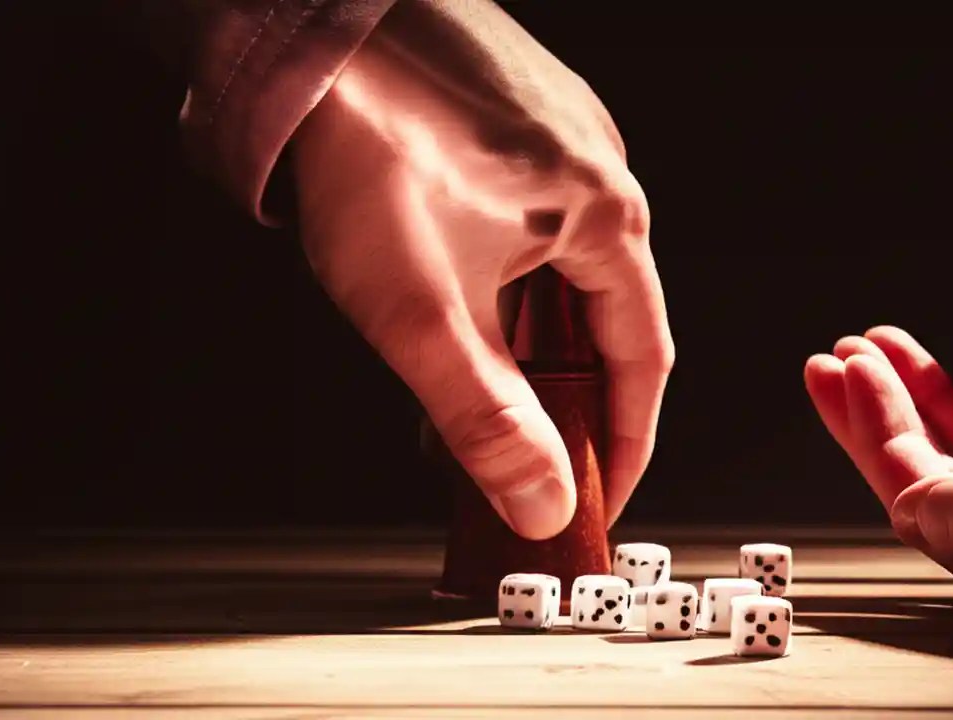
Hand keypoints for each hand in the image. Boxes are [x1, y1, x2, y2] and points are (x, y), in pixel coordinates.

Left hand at [290, 0, 672, 539]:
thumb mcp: (426, 311)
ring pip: (555, 273)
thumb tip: (543, 502)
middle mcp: (596, 168)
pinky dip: (497, 286)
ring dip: (520, 345)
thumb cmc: (369, 143)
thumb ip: (487, 418)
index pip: (644, 359)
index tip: (596, 496)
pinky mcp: (504, 120)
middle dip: (560, 401)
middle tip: (520, 457)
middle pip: (600, 319)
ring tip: (466, 395)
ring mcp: (551, 137)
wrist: (308, 29)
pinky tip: (448, 306)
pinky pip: (523, 225)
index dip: (624, 441)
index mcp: (607, 215)